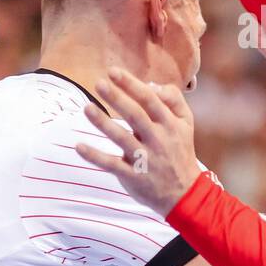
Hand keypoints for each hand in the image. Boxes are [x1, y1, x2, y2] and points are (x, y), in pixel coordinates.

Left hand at [74, 68, 202, 217]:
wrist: (184, 193)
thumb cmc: (180, 151)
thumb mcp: (186, 123)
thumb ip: (174, 99)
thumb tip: (151, 84)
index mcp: (169, 124)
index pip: (150, 99)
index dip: (131, 84)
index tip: (113, 71)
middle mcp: (157, 139)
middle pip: (135, 115)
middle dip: (117, 98)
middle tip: (99, 83)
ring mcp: (144, 159)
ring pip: (121, 138)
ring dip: (103, 122)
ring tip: (86, 107)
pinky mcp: (133, 176)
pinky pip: (111, 164)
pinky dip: (94, 156)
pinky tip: (78, 146)